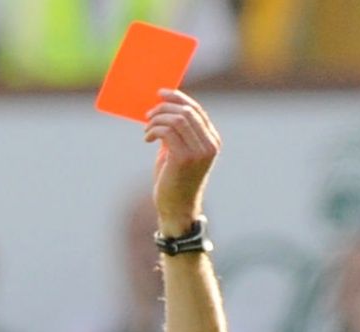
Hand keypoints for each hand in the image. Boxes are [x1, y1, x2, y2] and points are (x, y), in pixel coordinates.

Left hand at [144, 90, 217, 233]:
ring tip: (147, 129)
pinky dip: (154, 130)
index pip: (197, 110)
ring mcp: (199, 151)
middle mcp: (210, 144)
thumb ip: (176, 132)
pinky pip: (167, 131)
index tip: (160, 93)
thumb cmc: (174, 180)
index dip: (178, 98)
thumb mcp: (177, 151)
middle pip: (187, 111)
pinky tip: (147, 138)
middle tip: (148, 114)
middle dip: (164, 108)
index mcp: (212, 141)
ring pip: (177, 119)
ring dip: (157, 119)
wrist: (177, 209)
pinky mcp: (185, 158)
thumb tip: (163, 109)